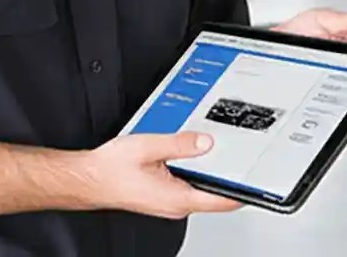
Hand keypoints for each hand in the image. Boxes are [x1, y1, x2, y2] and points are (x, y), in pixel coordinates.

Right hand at [79, 132, 242, 218]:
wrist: (88, 178)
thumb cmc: (110, 169)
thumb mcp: (149, 147)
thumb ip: (180, 144)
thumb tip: (206, 143)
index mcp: (178, 197)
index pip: (223, 199)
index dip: (244, 190)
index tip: (259, 180)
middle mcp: (176, 204)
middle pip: (214, 193)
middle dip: (228, 175)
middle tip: (240, 154)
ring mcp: (169, 202)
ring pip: (200, 188)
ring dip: (209, 171)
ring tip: (214, 149)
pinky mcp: (162, 195)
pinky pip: (187, 184)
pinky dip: (193, 171)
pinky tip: (189, 155)